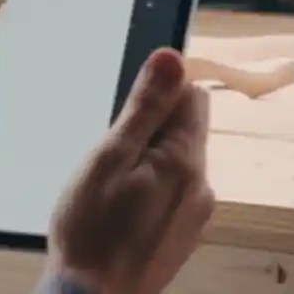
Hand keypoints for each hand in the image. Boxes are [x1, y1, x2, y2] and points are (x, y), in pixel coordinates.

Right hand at [41, 48, 213, 293]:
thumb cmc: (91, 230)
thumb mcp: (109, 157)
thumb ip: (144, 108)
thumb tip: (172, 56)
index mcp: (185, 160)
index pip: (193, 96)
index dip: (159, 95)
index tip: (126, 117)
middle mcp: (201, 186)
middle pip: (184, 130)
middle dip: (148, 132)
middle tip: (110, 159)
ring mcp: (195, 215)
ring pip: (176, 164)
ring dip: (146, 163)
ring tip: (110, 190)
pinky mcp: (183, 236)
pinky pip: (172, 194)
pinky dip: (148, 191)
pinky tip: (120, 213)